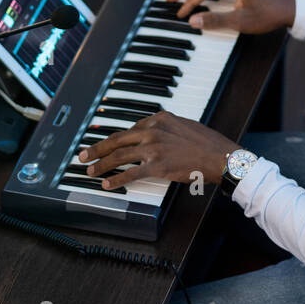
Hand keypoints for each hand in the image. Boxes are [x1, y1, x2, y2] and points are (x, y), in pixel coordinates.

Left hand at [77, 110, 233, 191]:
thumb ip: (167, 127)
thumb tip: (155, 133)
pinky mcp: (157, 167)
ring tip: (89, 171)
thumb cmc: (207, 143)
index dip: (115, 139)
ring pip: (119, 156)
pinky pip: (131, 174)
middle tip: (83, 155)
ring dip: (101, 164)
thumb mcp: (184, 125)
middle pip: (117, 140)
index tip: (105, 143)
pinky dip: (116, 180)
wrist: (221, 156)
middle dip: (97, 148)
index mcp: (159, 119)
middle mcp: (153, 131)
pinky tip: (106, 184)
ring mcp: (154, 149)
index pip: (130, 128)